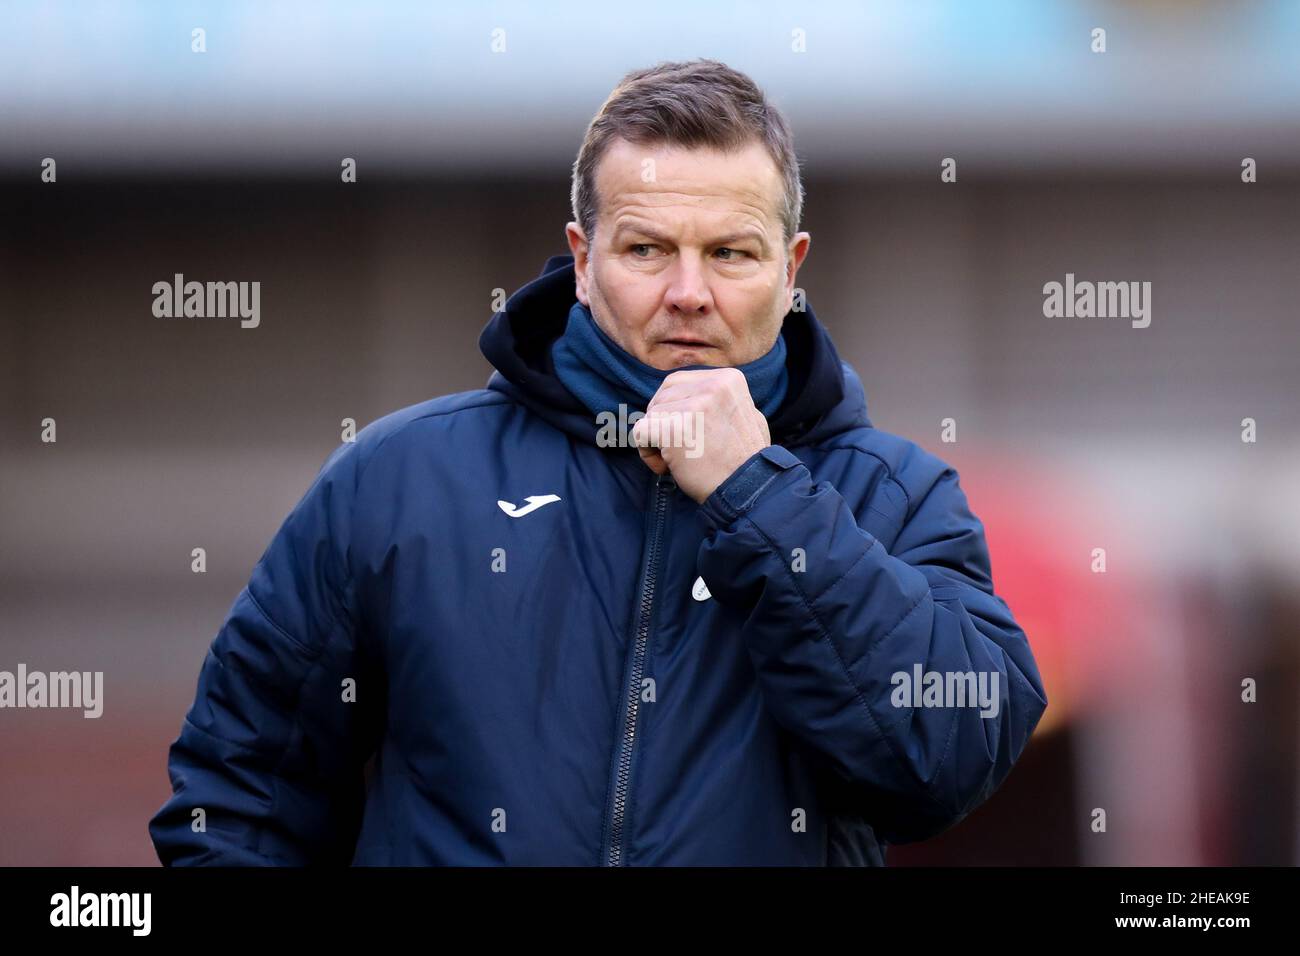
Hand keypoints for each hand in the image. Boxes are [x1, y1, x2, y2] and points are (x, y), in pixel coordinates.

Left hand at [630, 368, 770, 503]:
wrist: (747, 491)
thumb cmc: (743, 461)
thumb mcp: (744, 415)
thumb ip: (720, 400)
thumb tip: (691, 393)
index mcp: (728, 379)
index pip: (678, 383)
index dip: (675, 410)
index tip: (690, 434)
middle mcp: (712, 386)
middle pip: (661, 397)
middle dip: (664, 423)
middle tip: (684, 449)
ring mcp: (693, 406)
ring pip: (650, 415)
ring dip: (657, 441)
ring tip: (681, 460)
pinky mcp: (673, 428)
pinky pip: (639, 432)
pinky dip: (647, 453)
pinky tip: (668, 467)